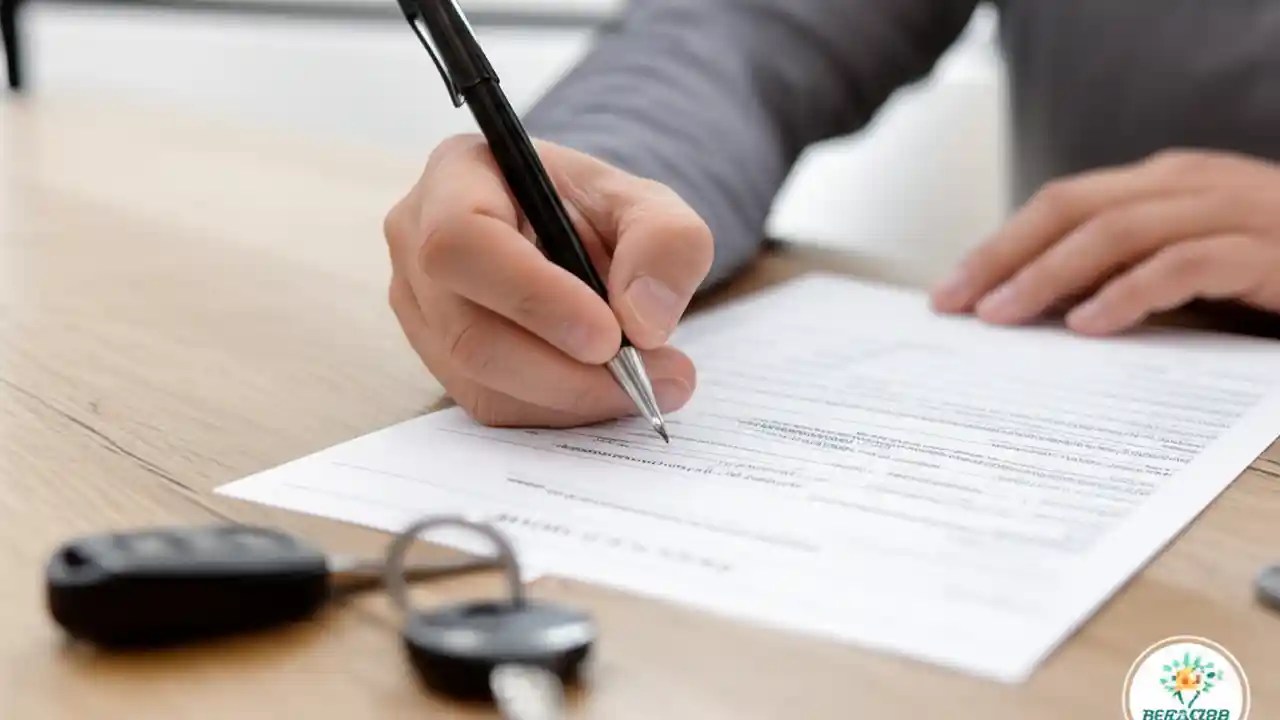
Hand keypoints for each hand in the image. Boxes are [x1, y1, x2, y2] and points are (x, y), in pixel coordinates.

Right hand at [384, 136, 712, 426]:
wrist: (579, 239)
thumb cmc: (602, 212)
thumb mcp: (653, 206)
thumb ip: (666, 243)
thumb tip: (643, 321)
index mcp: (457, 175)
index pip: (463, 240)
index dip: (532, 297)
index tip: (607, 336)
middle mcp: (418, 242)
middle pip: (468, 331)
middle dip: (564, 371)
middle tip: (645, 379)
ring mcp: (421, 307)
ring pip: (479, 380)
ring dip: (569, 398)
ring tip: (645, 386)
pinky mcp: (438, 360)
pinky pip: (491, 404)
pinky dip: (557, 410)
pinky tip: (606, 393)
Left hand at [931, 150, 1279, 333]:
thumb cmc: (1266, 271)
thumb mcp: (1181, 267)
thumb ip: (1118, 274)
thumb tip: (1031, 309)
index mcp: (1162, 184)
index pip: (1061, 203)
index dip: (1000, 244)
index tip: (949, 292)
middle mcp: (1189, 185)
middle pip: (1075, 207)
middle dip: (1005, 255)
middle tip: (957, 303)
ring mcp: (1230, 211)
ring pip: (1120, 230)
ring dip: (1051, 274)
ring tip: (1006, 316)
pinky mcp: (1267, 250)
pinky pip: (1187, 264)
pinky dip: (1132, 293)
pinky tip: (1090, 326)